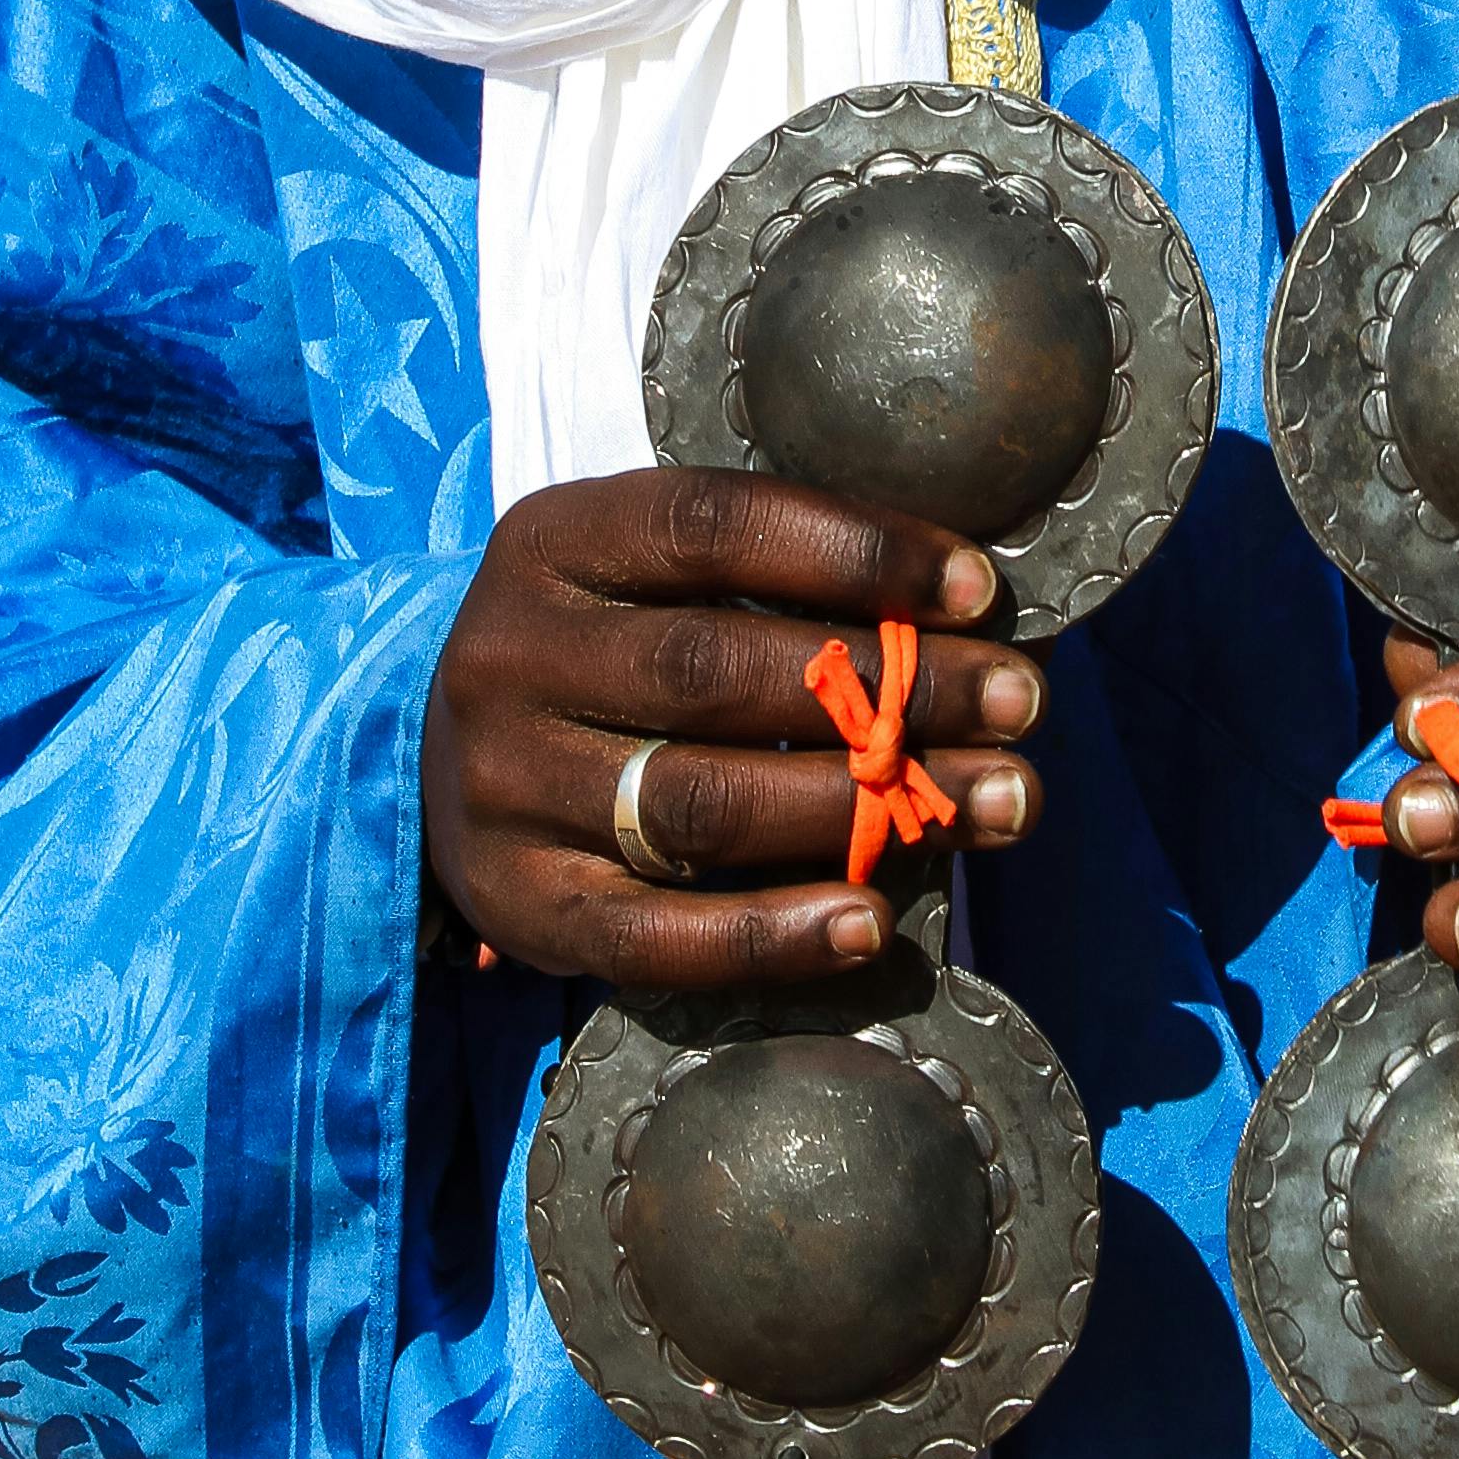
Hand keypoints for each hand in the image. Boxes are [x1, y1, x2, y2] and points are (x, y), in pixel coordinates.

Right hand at [422, 472, 1043, 991]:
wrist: (439, 763)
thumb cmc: (601, 648)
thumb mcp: (646, 574)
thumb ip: (767, 575)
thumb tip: (959, 602)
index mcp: (554, 541)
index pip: (714, 523)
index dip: (855, 550)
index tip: (977, 587)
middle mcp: (512, 656)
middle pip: (718, 669)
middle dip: (891, 687)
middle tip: (1020, 700)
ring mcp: (507, 789)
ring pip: (700, 802)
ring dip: (864, 808)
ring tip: (996, 804)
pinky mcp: (522, 905)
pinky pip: (658, 934)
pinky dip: (772, 934)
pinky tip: (872, 923)